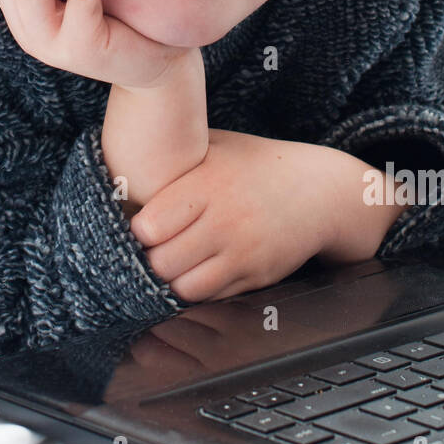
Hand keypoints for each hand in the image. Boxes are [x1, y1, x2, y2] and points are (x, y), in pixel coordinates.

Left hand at [128, 129, 374, 302]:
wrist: (319, 191)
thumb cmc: (256, 164)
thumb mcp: (216, 146)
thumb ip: (176, 155)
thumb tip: (124, 162)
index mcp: (209, 183)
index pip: (150, 225)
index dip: (136, 231)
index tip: (138, 226)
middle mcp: (225, 220)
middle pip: (162, 262)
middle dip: (148, 261)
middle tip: (148, 252)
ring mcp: (243, 252)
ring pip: (185, 288)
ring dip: (170, 281)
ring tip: (169, 265)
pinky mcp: (257, 276)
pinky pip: (212, 297)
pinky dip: (196, 290)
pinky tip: (194, 272)